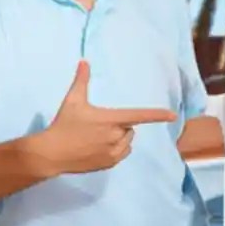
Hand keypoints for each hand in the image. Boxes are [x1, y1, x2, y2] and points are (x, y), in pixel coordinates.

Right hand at [32, 61, 177, 175]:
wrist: (51, 153)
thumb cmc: (63, 125)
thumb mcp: (73, 101)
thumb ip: (81, 80)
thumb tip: (84, 61)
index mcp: (110, 119)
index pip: (139, 116)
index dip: (157, 115)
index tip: (172, 115)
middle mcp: (115, 136)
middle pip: (130, 127)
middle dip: (120, 125)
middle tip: (99, 124)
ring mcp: (113, 152)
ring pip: (128, 141)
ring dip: (121, 137)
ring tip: (98, 136)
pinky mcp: (109, 163)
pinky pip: (123, 153)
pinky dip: (118, 149)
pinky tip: (100, 147)